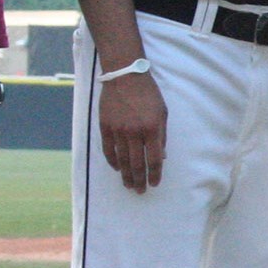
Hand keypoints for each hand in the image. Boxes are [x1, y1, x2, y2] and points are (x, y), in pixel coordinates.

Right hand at [98, 71, 167, 193]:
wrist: (125, 76)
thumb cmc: (148, 93)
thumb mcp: (162, 112)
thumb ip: (162, 136)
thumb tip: (162, 157)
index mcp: (152, 128)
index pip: (153, 159)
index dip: (154, 174)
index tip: (154, 183)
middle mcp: (134, 132)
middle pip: (136, 164)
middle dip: (139, 180)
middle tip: (140, 191)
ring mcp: (118, 130)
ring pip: (121, 160)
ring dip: (126, 175)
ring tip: (129, 185)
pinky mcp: (105, 127)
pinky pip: (108, 150)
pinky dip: (112, 162)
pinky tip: (117, 169)